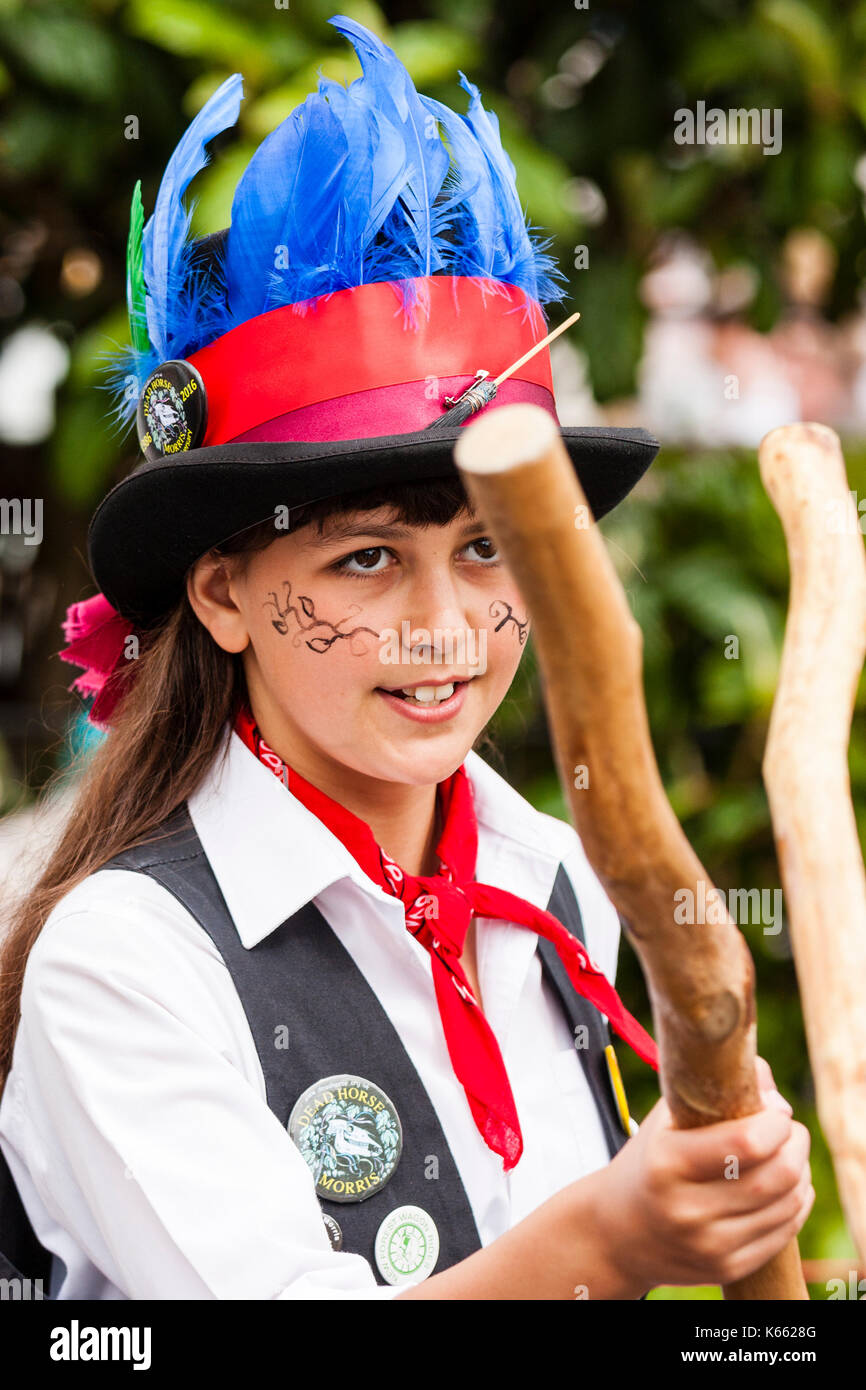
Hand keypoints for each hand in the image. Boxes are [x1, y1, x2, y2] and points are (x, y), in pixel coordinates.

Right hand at [595, 1061, 812, 1292]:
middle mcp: (687, 1209)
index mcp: (668, 1163)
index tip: (775, 1109)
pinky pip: (784, 1233)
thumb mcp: (667, 1120)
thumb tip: (768, 1083)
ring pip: (788, 1204)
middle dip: (796, 1143)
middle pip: (777, 1175)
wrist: (616, 1232)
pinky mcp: (726, 1268)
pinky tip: (787, 1187)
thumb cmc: (648, 1161)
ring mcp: (709, 1245)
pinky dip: (796, 1204)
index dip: (776, 1121)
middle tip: (790, 1130)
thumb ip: (713, 1092)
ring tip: (788, 1154)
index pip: (747, 1142)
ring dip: (801, 1172)